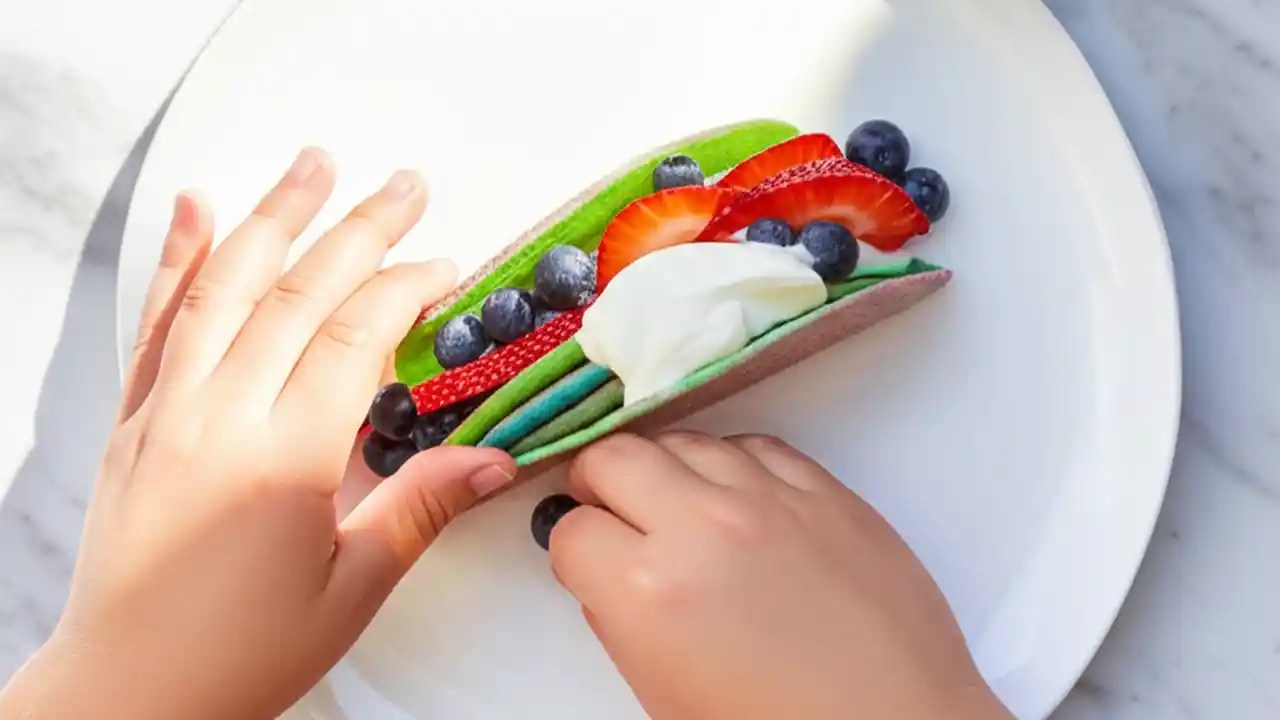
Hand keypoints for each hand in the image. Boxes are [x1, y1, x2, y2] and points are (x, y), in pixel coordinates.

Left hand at [0, 149, 515, 719]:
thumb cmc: (242, 652)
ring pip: (221, 288)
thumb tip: (495, 457)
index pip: (352, 337)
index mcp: (282, 459)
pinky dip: (178, 260)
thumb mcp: (351, 590)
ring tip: (312, 164)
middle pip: (295, 293)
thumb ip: (420, 509)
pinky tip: (196, 210)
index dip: (403, 289)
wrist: (128, 695)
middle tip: (404, 183)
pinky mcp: (133, 423)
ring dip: (272, 217)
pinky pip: (158, 324)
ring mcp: (165, 412)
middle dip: (356, 229)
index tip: (444, 267)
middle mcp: (217, 418)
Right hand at [546, 432, 1008, 719]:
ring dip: (666, 468)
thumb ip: (619, 619)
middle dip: (599, 483)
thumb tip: (602, 568)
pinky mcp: (826, 489)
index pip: (572, 529)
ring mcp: (770, 498)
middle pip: (616, 457)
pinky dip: (732, 463)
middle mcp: (703, 525)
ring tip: (677, 505)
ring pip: (685, 439)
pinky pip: (756, 445)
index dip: (572, 546)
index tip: (586, 558)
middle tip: (610, 510)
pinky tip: (737, 496)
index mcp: (648, 589)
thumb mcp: (664, 694)